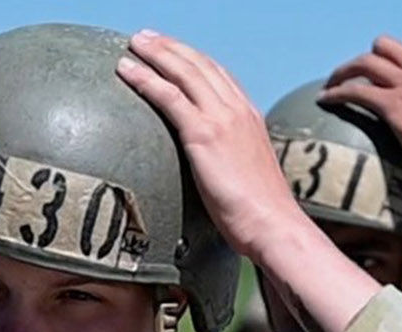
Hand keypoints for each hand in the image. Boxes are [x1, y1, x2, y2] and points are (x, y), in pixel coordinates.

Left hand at [116, 30, 306, 262]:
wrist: (274, 224)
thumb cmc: (262, 213)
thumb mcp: (249, 175)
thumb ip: (232, 161)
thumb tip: (216, 171)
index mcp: (250, 117)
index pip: (219, 75)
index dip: (194, 58)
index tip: (175, 50)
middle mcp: (237, 110)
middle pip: (199, 65)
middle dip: (171, 47)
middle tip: (146, 38)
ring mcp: (222, 119)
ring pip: (183, 72)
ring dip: (155, 53)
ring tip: (134, 43)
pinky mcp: (204, 134)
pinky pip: (169, 96)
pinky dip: (145, 79)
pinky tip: (127, 71)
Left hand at [317, 37, 401, 196]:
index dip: (393, 67)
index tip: (383, 80)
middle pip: (385, 47)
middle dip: (365, 59)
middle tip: (350, 75)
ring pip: (365, 62)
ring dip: (344, 71)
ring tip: (330, 85)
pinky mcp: (393, 104)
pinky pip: (356, 91)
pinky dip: (337, 93)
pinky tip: (325, 101)